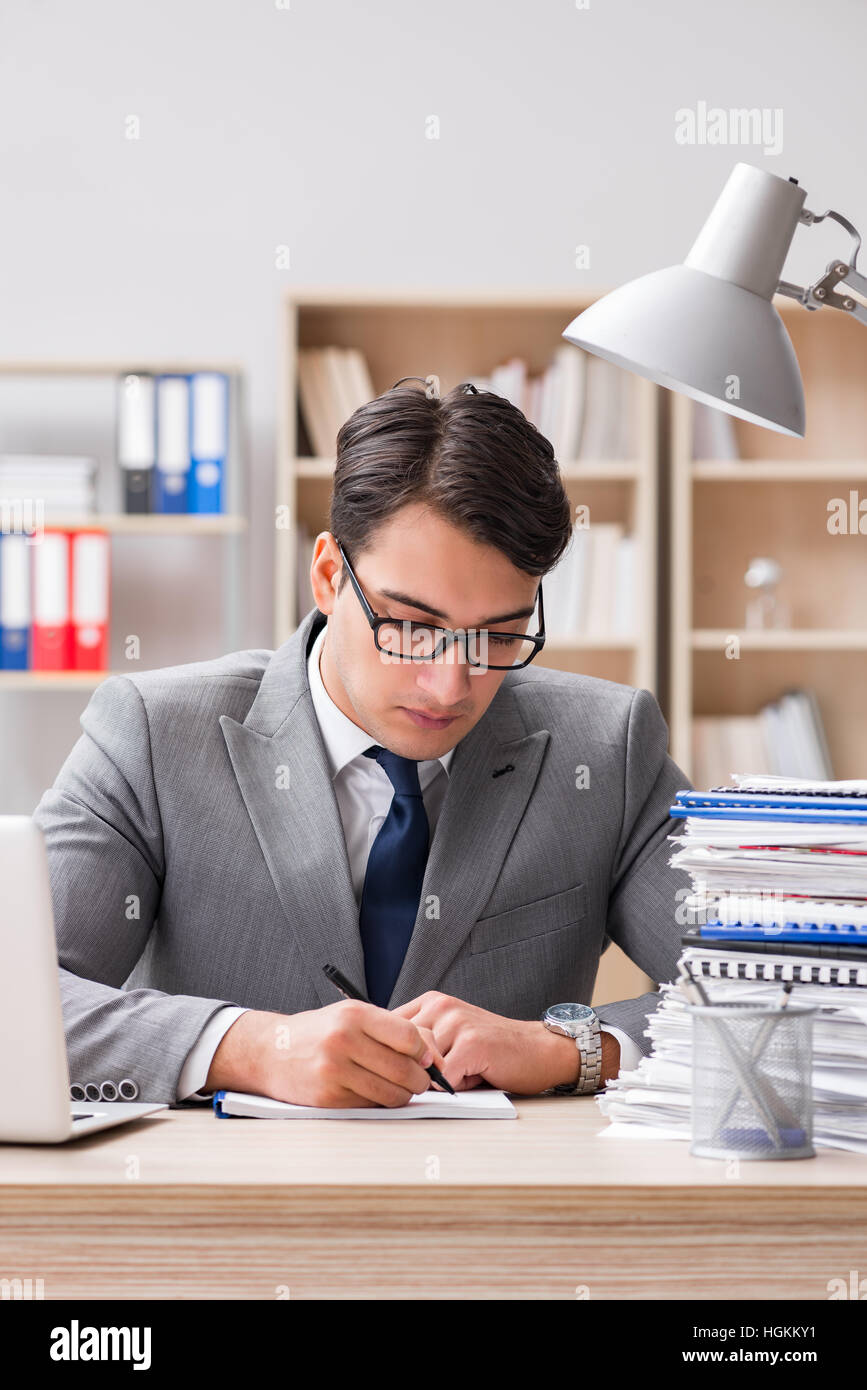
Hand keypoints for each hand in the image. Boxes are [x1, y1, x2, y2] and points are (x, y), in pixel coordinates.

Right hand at [206, 1002, 446, 1107]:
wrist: (272, 1051)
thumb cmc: (321, 1032)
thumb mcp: (352, 1016)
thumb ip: (393, 1030)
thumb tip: (432, 1056)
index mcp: (354, 1014)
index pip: (409, 1036)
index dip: (425, 1052)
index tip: (426, 1059)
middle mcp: (343, 1040)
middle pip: (404, 1069)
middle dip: (420, 1080)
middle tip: (420, 1081)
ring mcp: (334, 1071)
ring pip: (391, 1093)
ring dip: (403, 1095)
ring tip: (399, 1088)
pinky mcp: (328, 1097)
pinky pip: (371, 1105)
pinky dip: (379, 1103)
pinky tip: (373, 1092)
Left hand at [391, 992, 586, 1094]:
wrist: (539, 1049)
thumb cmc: (493, 1051)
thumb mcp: (449, 1039)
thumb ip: (420, 1047)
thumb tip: (382, 1069)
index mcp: (430, 1002)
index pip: (387, 1030)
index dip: (390, 1057)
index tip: (399, 1073)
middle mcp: (440, 1006)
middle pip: (400, 1050)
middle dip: (413, 1073)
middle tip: (437, 1080)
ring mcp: (456, 1022)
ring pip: (421, 1065)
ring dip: (436, 1081)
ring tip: (461, 1075)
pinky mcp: (471, 1043)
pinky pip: (444, 1078)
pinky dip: (453, 1089)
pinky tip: (474, 1080)